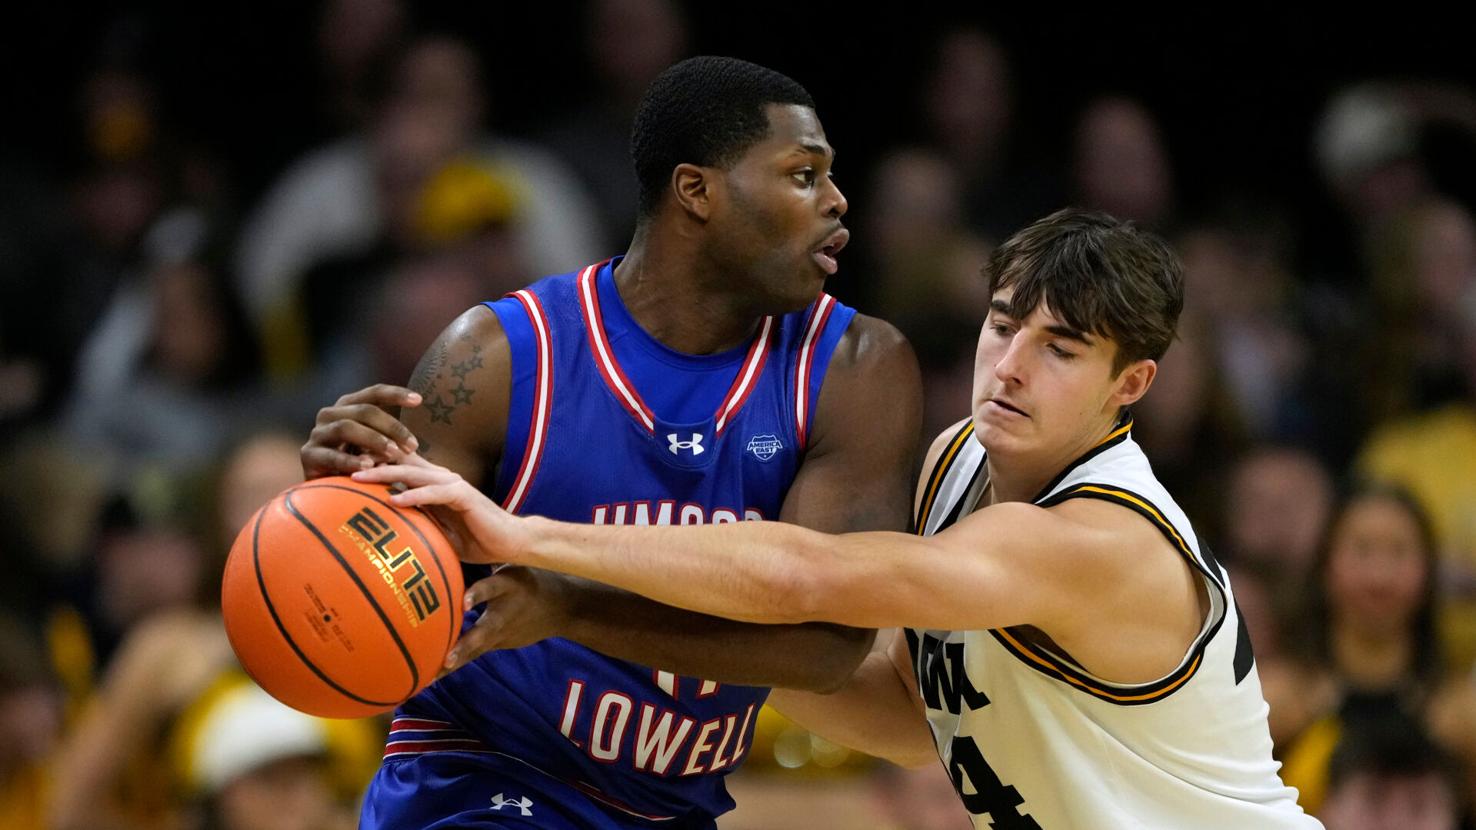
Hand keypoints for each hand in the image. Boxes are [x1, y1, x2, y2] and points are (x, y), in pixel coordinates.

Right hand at [301, 384, 421, 478]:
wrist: (326, 495)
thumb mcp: (378, 451)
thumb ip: (392, 440)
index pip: (373, 393)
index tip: (419, 400)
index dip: (395, 394)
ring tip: (393, 454)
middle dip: (392, 427)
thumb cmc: (361, 468)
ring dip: (373, 440)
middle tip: (412, 446)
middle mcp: (330, 415)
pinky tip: (368, 466)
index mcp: (348, 407)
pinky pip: (331, 455)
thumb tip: (417, 441)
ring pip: (346, 427)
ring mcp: (317, 434)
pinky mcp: (308, 455)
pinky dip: (350, 460)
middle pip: (364, 410)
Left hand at [352, 455, 523, 564]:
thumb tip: (380, 535)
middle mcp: (440, 477)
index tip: (339, 466)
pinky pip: (435, 493)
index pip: (397, 466)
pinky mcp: (464, 496)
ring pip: (412, 472)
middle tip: (338, 463)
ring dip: (384, 473)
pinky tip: (394, 499)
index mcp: (432, 483)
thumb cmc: (473, 540)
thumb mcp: (435, 531)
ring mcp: (452, 484)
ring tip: (358, 477)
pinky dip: (414, 495)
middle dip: (368, 460)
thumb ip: (412, 524)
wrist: (510, 541)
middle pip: (398, 462)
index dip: (370, 462)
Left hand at [442, 567, 574, 671]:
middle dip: (465, 646)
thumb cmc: (527, 580)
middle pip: (484, 631)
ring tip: (431, 675)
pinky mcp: (499, 644)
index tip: (463, 603)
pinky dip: (455, 662)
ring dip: (455, 661)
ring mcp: (503, 632)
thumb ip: (484, 564)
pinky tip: (431, 675)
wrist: (562, 607)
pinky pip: (474, 653)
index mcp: (508, 586)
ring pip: (477, 648)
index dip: (478, 594)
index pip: (491, 588)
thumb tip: (448, 546)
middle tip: (446, 659)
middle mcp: (505, 613)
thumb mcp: (511, 566)